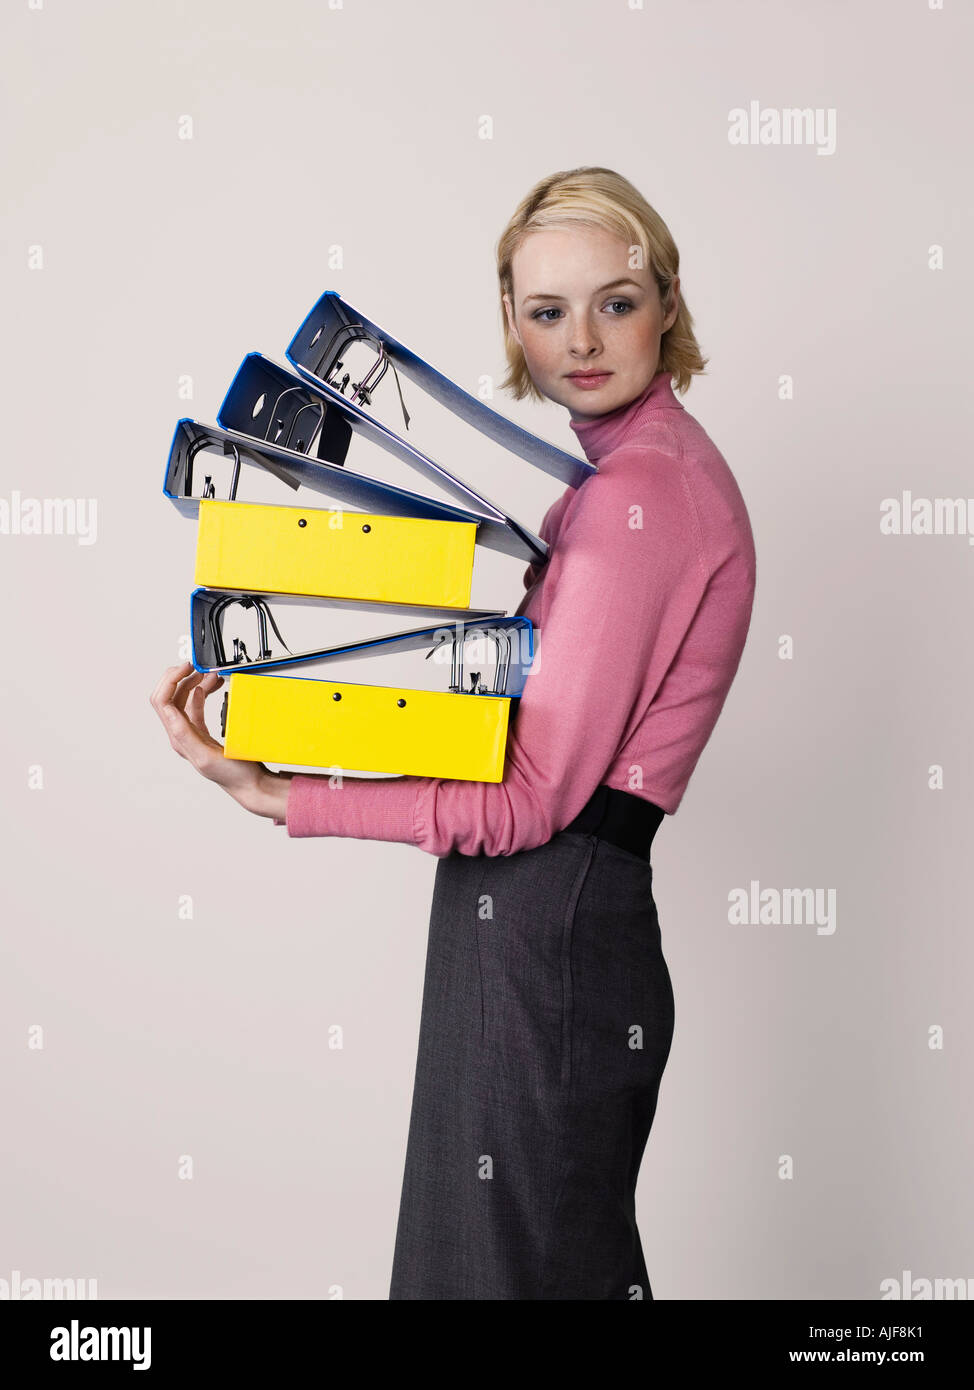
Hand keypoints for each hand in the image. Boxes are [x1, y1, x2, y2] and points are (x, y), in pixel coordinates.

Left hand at [150, 661, 291, 818]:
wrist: (251, 784)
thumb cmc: (234, 775)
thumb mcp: (206, 755)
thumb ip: (185, 735)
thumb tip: (169, 712)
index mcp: (179, 738)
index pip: (163, 701)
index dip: (171, 680)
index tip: (187, 667)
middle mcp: (181, 734)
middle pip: (168, 696)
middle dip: (179, 676)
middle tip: (194, 664)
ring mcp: (191, 732)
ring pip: (183, 698)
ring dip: (192, 681)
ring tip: (208, 672)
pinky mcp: (203, 731)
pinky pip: (195, 705)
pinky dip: (201, 691)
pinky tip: (209, 686)